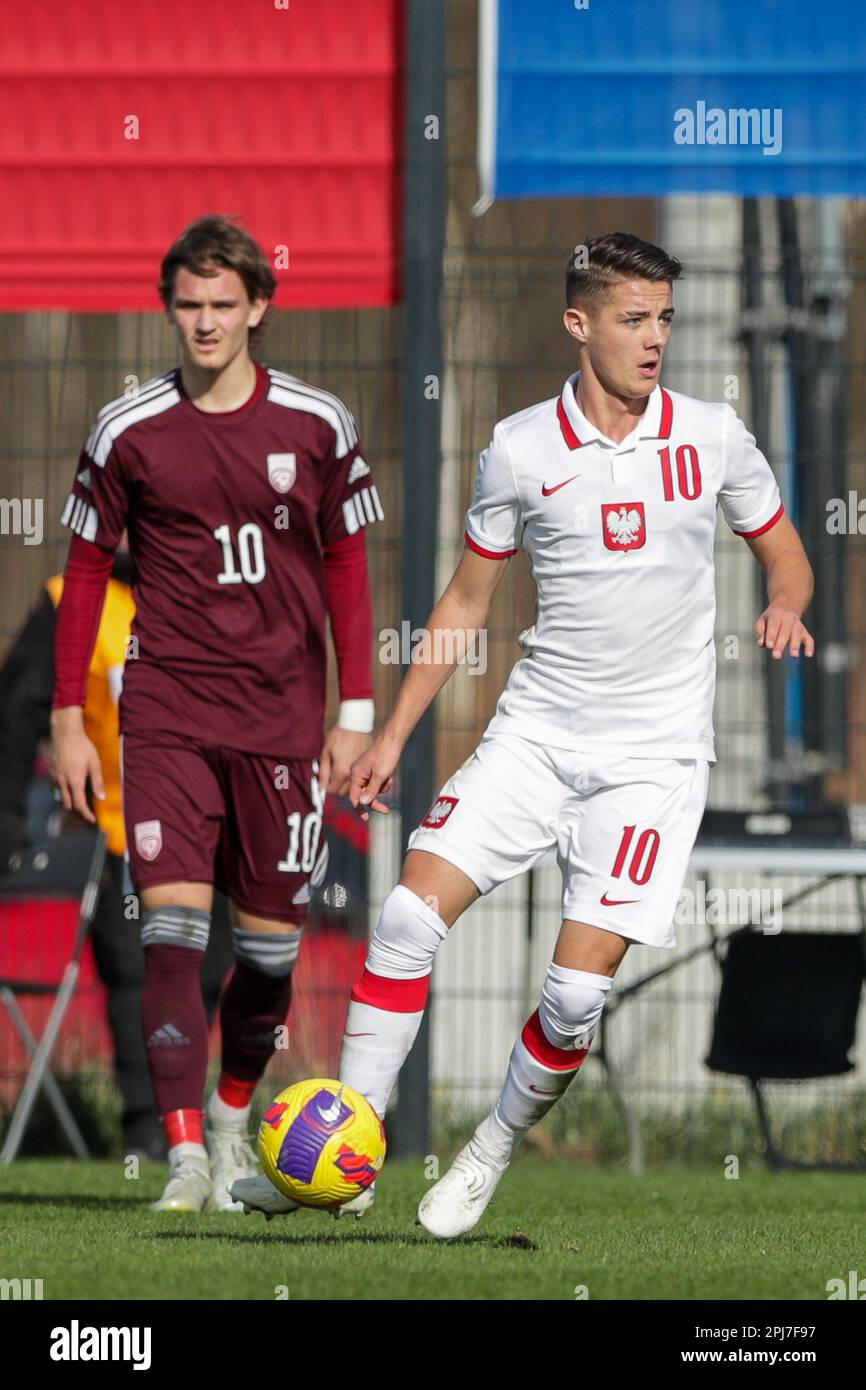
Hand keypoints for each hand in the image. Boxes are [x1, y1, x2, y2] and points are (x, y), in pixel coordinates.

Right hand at [50, 707, 105, 823]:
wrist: (65, 733)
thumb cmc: (83, 747)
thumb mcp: (95, 764)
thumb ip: (98, 782)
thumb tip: (101, 798)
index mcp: (75, 782)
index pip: (79, 805)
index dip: (86, 815)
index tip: (92, 820)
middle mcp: (62, 782)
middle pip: (67, 804)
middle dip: (77, 810)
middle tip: (87, 811)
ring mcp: (55, 777)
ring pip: (59, 797)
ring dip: (68, 802)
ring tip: (78, 801)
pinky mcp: (51, 771)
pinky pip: (54, 788)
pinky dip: (61, 793)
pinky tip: (68, 788)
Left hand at [318, 726, 372, 795]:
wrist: (356, 725)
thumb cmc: (339, 736)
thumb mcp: (326, 753)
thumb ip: (323, 772)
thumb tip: (320, 787)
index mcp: (341, 772)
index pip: (332, 791)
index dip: (326, 789)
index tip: (324, 784)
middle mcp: (352, 775)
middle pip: (343, 793)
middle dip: (335, 789)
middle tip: (330, 780)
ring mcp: (361, 771)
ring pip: (352, 788)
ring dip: (345, 786)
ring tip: (339, 775)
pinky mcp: (367, 766)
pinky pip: (360, 780)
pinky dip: (354, 780)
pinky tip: (349, 771)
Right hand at [348, 731, 401, 820]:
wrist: (393, 739)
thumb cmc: (386, 755)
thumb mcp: (380, 776)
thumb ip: (371, 790)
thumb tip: (363, 803)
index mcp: (355, 775)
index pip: (354, 797)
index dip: (360, 808)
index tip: (367, 818)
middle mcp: (357, 773)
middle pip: (363, 794)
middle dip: (374, 801)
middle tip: (386, 810)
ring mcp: (364, 771)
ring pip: (371, 789)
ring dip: (381, 789)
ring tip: (388, 780)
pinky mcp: (372, 769)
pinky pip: (376, 782)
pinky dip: (383, 782)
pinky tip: (389, 776)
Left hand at [755, 604, 814, 659]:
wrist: (786, 607)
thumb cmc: (771, 619)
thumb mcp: (762, 621)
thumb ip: (760, 631)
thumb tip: (761, 643)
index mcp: (776, 614)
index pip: (773, 626)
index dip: (771, 636)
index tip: (769, 646)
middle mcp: (788, 618)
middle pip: (785, 631)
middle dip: (781, 644)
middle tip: (776, 656)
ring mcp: (797, 625)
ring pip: (797, 634)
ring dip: (795, 645)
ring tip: (793, 655)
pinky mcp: (804, 632)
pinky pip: (809, 639)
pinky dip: (810, 646)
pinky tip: (809, 655)